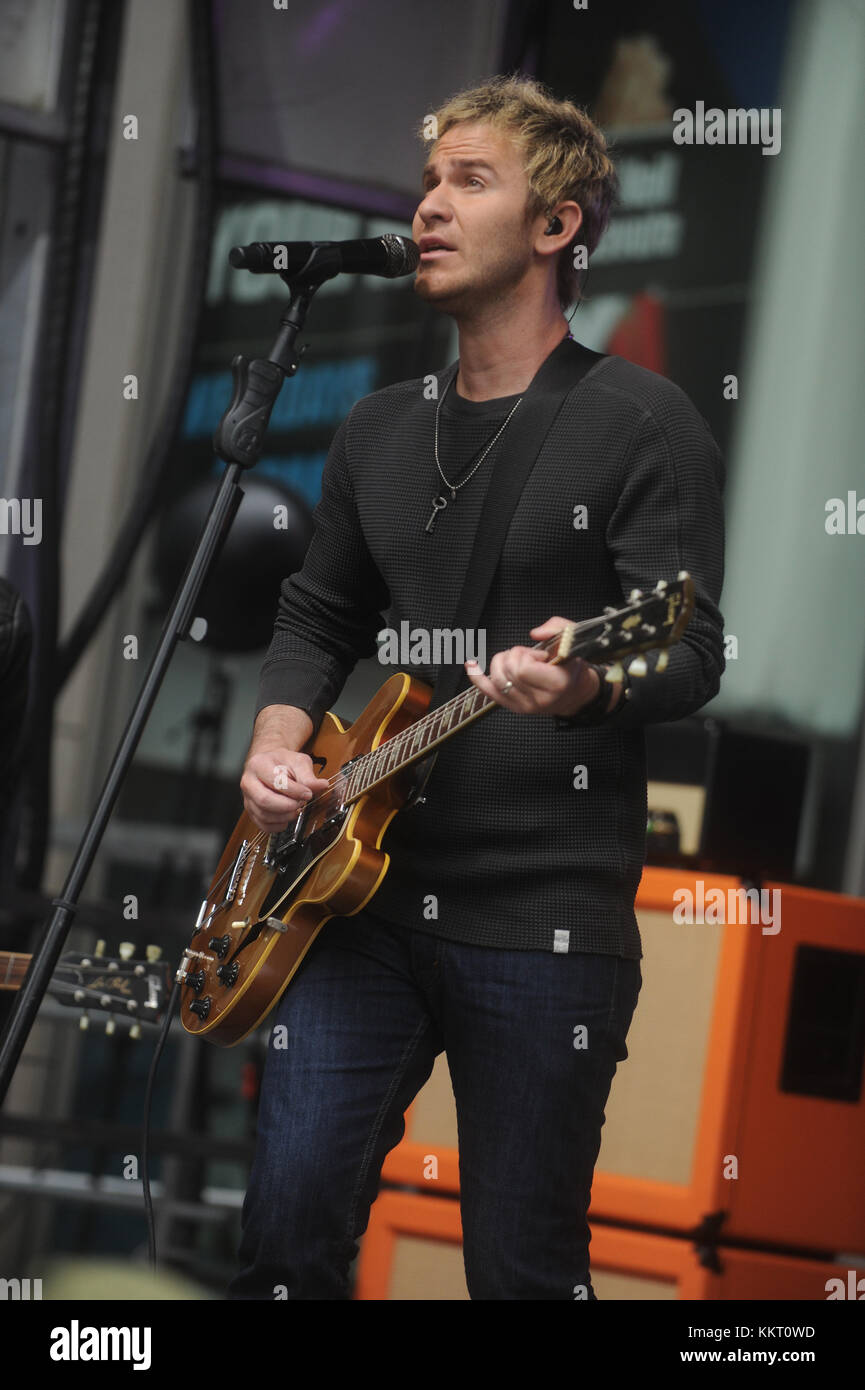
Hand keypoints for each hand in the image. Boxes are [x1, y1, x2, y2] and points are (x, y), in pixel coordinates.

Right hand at [241, 748, 329, 832]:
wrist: (270, 765)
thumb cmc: (282, 763)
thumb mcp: (298, 762)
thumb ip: (308, 775)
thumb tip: (321, 785)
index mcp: (258, 765)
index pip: (275, 782)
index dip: (295, 791)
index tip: (308, 793)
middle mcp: (248, 782)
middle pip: (265, 800)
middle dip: (288, 806)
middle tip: (301, 803)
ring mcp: (248, 798)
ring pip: (263, 815)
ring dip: (285, 816)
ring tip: (296, 808)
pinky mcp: (251, 811)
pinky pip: (262, 825)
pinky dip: (278, 825)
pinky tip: (287, 817)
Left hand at [464, 616, 611, 716]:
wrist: (576, 693)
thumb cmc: (573, 667)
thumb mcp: (573, 641)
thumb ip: (557, 628)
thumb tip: (536, 633)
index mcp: (557, 684)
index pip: (523, 669)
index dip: (527, 655)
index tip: (539, 654)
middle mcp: (539, 699)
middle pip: (509, 672)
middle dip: (515, 656)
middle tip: (529, 656)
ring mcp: (525, 706)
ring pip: (497, 680)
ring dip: (501, 662)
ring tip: (516, 660)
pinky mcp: (514, 707)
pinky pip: (489, 692)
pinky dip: (477, 677)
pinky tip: (471, 664)